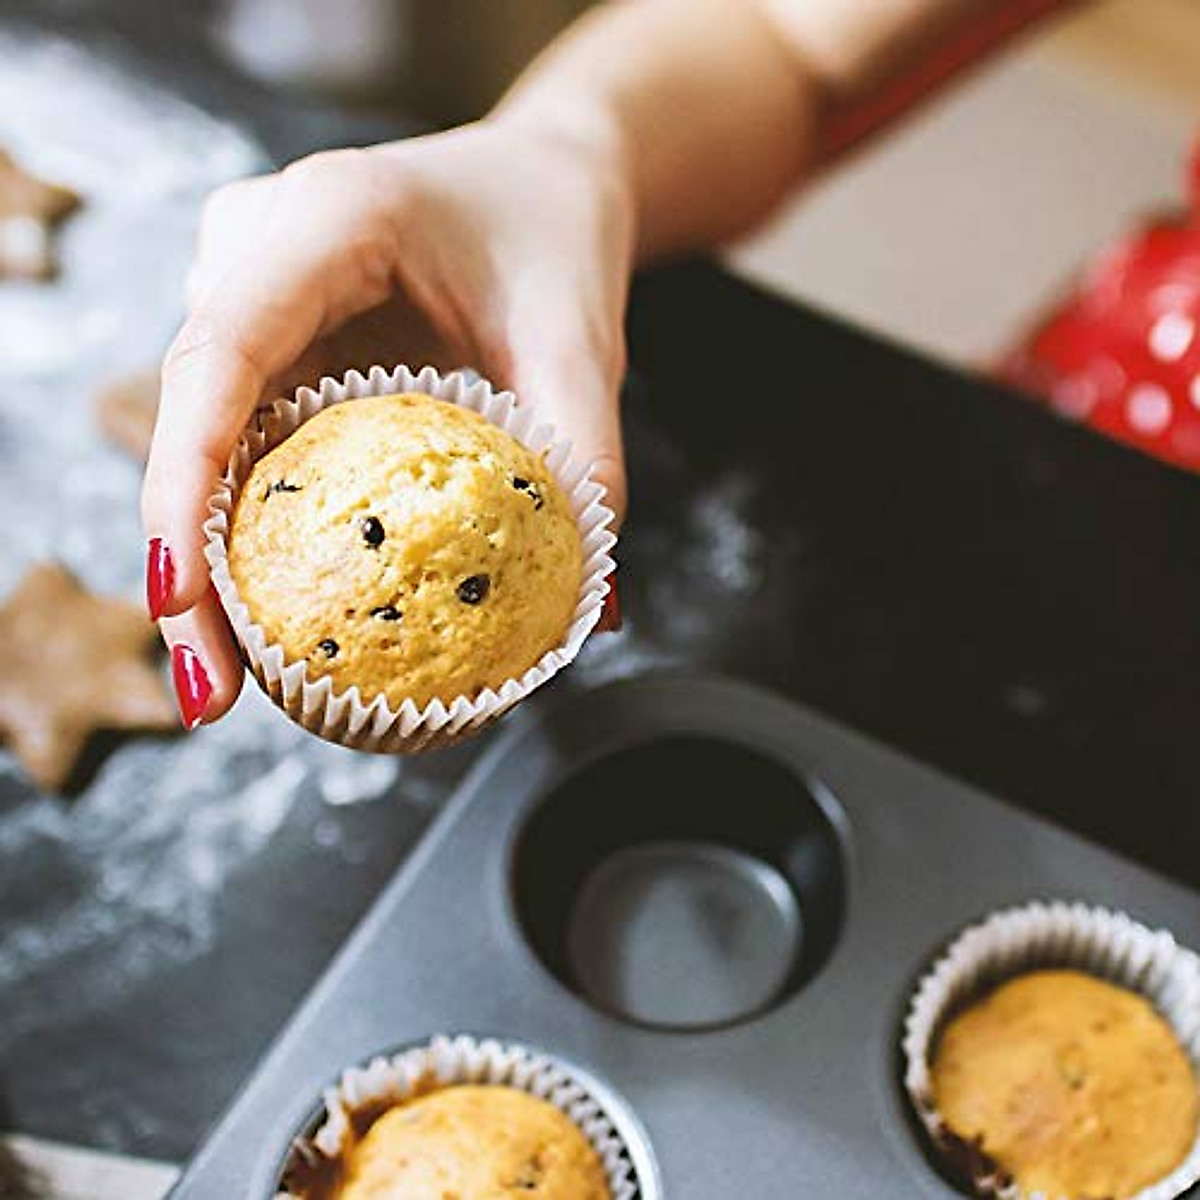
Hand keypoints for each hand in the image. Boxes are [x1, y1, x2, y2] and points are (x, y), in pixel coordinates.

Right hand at [142, 118, 634, 725]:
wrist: (540, 181)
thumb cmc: (553, 236)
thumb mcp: (581, 338)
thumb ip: (586, 457)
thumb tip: (593, 614)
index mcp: (326, 220)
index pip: (223, 352)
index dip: (185, 477)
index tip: (182, 594)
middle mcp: (257, 251)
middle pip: (191, 416)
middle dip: (185, 563)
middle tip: (209, 692)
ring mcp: (250, 296)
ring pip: (202, 440)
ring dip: (211, 562)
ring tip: (227, 680)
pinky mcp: (269, 343)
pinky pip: (243, 442)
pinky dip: (251, 530)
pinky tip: (271, 615)